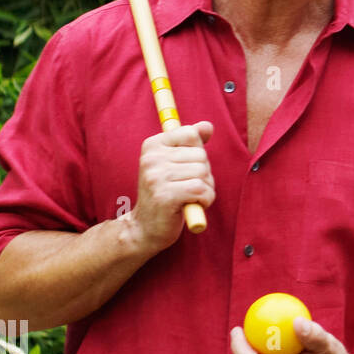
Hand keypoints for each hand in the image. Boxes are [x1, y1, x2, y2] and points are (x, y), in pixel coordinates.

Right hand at [124, 121, 214, 254]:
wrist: (145, 227)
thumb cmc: (166, 193)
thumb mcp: (176, 164)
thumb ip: (192, 143)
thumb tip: (208, 126)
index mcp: (152, 145)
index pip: (191, 134)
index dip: (197, 153)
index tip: (184, 168)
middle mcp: (151, 158)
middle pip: (201, 155)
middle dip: (203, 174)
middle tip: (187, 187)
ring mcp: (156, 177)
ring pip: (203, 173)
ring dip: (205, 188)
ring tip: (189, 197)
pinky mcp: (165, 196)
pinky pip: (202, 190)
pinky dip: (205, 200)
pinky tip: (193, 205)